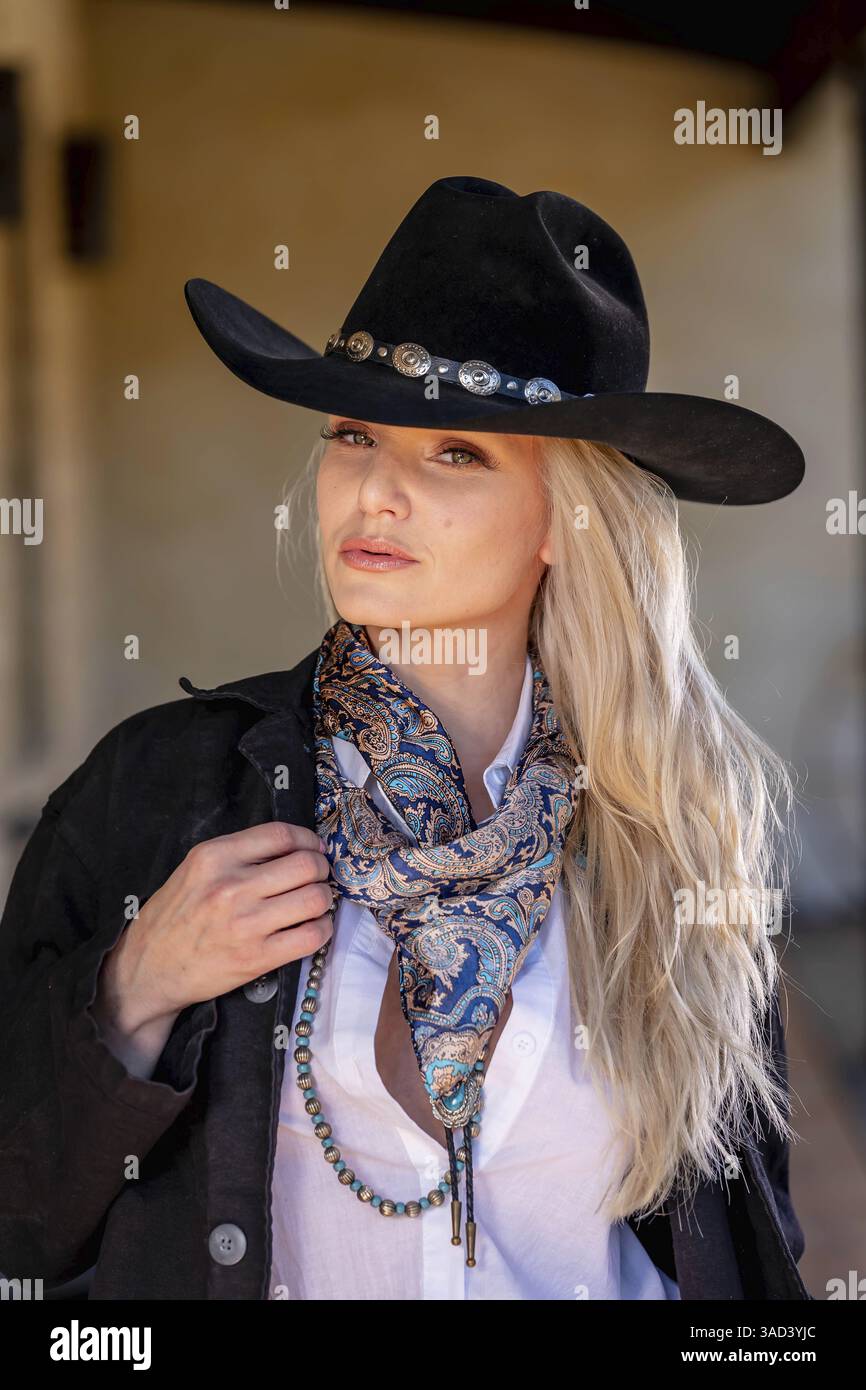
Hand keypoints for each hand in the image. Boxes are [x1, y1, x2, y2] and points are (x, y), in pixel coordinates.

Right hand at [99, 821, 333, 1031]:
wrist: (148, 969)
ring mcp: (245, 924)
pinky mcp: (256, 958)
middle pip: (306, 865)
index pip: (281, 835)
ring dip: (324, 899)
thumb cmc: (175, 917)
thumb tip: (294, 847)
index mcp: (214, 857)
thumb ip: (238, 855)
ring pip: (315, 898)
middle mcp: (231, 887)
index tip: (315, 848)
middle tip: (318, 877)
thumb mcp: (195, 870)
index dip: (308, 839)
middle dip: (321, 869)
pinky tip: (313, 927)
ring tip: (315, 903)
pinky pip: (311, 936)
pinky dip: (322, 929)